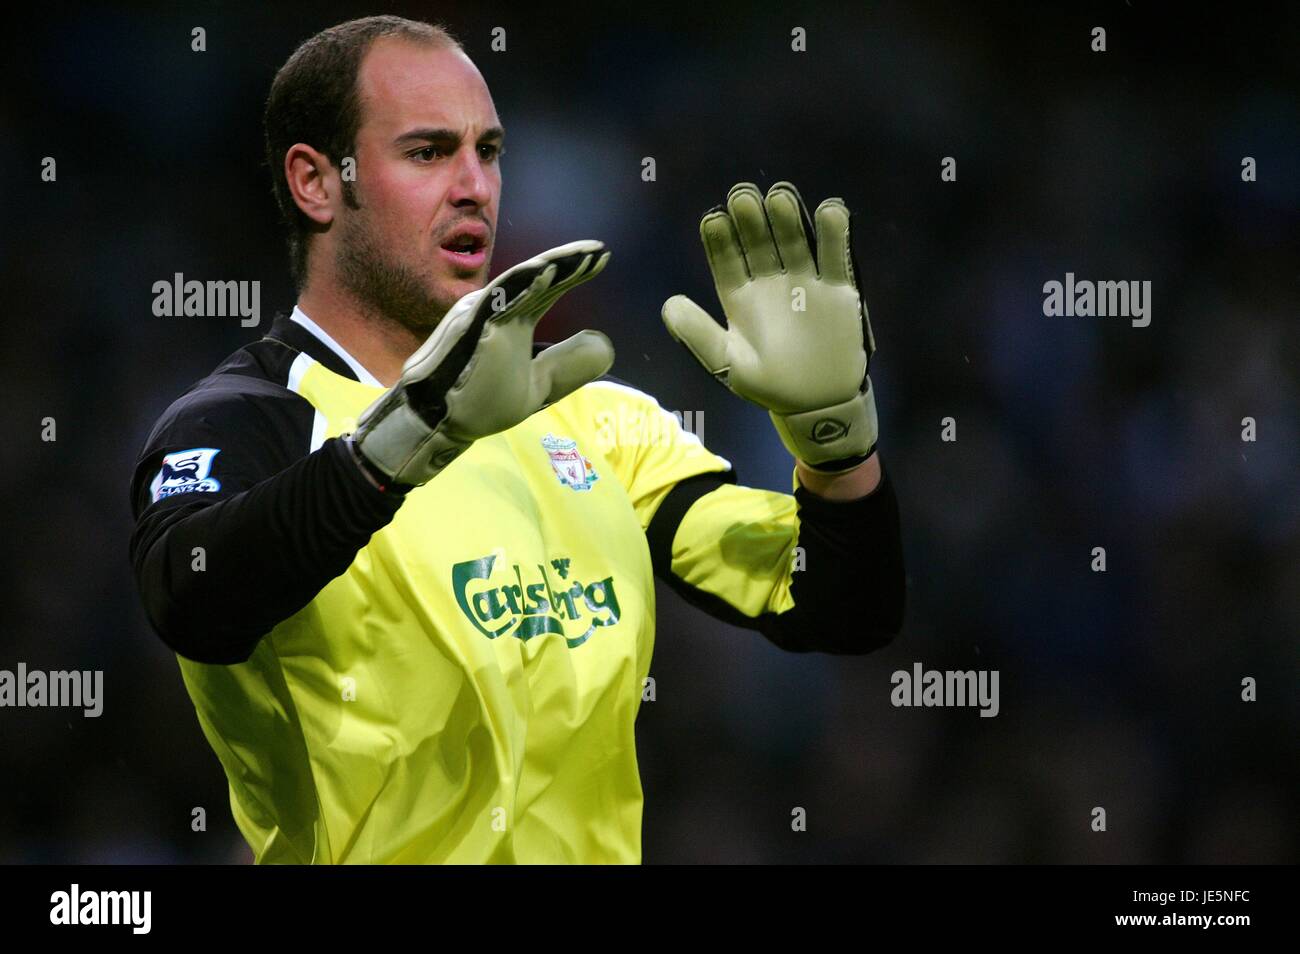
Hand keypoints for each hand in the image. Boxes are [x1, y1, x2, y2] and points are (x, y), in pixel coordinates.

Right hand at [353, 241, 613, 485]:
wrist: (441, 420)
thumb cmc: (480, 401)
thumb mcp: (539, 385)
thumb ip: (568, 366)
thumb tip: (607, 346)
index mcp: (514, 321)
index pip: (548, 290)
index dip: (573, 274)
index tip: (602, 259)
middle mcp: (499, 309)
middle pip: (539, 278)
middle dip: (570, 263)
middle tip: (599, 249)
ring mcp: (483, 312)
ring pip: (521, 280)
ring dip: (552, 265)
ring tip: (582, 254)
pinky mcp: (472, 322)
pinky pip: (500, 297)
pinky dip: (525, 283)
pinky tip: (550, 272)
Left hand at [662, 182, 877, 471]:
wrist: (817, 405)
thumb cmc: (767, 384)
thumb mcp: (727, 363)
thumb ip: (699, 334)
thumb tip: (668, 304)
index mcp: (739, 296)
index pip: (726, 259)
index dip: (720, 239)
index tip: (714, 219)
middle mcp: (769, 281)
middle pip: (759, 242)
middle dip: (751, 220)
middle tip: (743, 197)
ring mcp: (805, 281)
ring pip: (794, 241)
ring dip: (787, 218)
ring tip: (779, 197)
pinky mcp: (839, 289)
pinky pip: (836, 257)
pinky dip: (834, 233)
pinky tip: (828, 210)